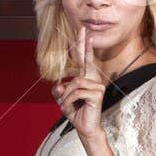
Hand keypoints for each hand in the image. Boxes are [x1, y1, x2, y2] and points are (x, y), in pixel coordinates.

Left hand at [51, 25, 105, 139]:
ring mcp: (97, 86)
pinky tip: (71, 108)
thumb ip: (60, 91)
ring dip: (65, 96)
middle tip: (83, 27)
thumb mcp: (63, 100)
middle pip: (87, 60)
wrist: (85, 128)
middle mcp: (93, 80)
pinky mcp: (97, 94)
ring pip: (74, 83)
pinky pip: (77, 92)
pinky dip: (69, 101)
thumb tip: (58, 85)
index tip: (84, 32)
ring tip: (65, 106)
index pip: (85, 60)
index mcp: (86, 79)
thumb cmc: (76, 113)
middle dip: (83, 43)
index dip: (84, 46)